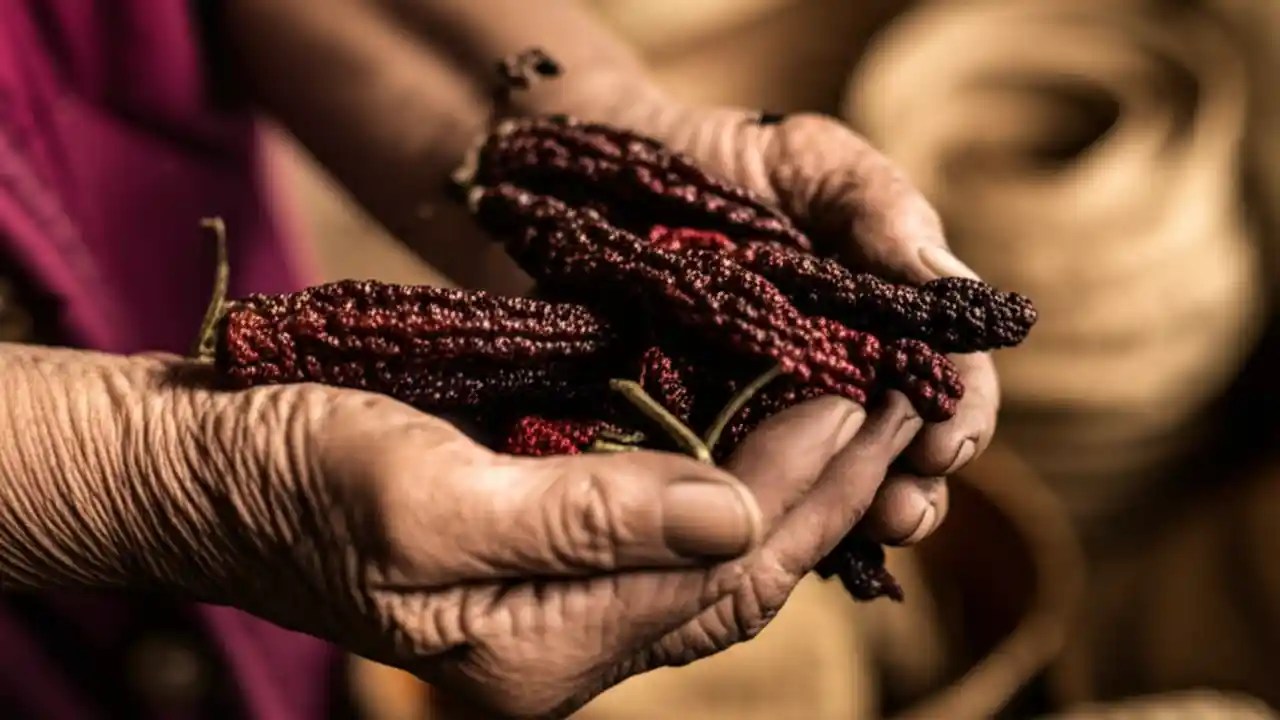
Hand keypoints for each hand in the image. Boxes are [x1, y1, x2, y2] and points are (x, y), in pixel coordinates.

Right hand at [0, 347, 916, 718]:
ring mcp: (559, 604)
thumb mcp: (423, 497)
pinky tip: (773, 425)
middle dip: (832, 479)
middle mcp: (568, 645)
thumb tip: (737, 517)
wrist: (207, 469)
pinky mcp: (545, 554)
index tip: (869, 385)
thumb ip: (581, 519)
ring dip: (798, 476)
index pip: (723, 567)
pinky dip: (734, 474)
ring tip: (866, 399)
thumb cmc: (291, 479)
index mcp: (544, 651)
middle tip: (902, 388)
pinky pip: (671, 527)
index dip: (807, 474)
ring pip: (720, 554)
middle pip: (743, 570)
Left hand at [569, 89, 995, 547]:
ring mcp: (750, 423)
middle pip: (889, 458)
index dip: (959, 417)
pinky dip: (741, 514)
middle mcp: (824, 388)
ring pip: (811, 491)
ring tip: (853, 527)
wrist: (590, 167)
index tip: (945, 442)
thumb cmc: (716, 159)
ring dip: (842, 518)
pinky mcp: (673, 444)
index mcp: (875, 328)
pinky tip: (751, 524)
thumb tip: (955, 288)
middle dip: (909, 491)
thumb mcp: (808, 160)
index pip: (945, 384)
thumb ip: (880, 209)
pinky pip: (717, 495)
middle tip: (902, 510)